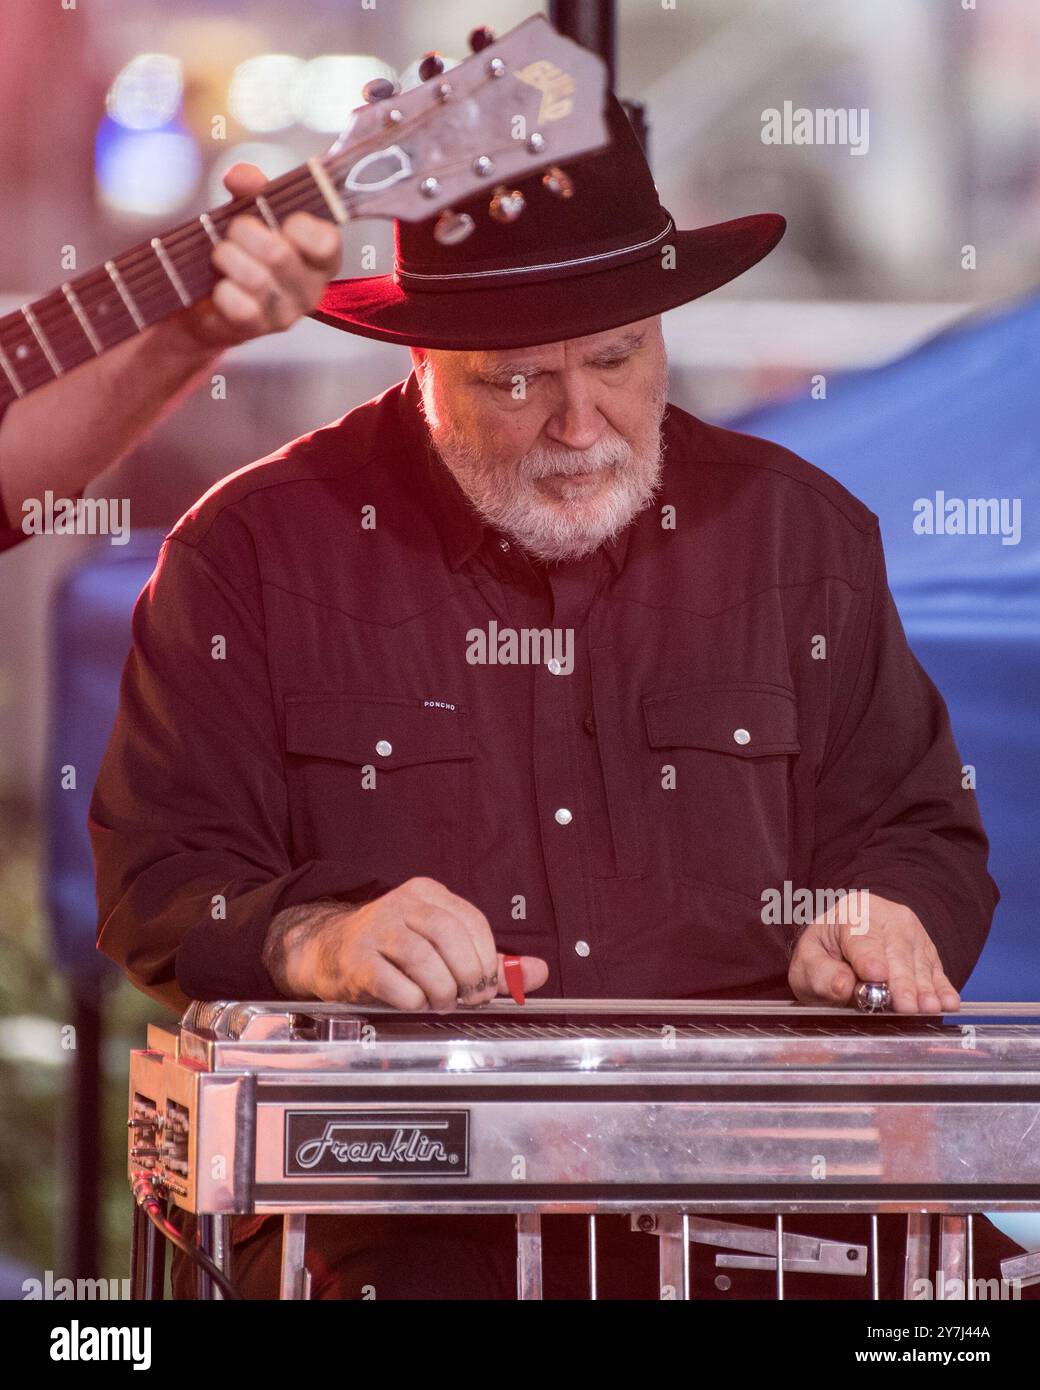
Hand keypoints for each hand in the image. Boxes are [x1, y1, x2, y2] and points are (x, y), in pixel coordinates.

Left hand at [172, 163, 341, 349]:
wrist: (209, 301)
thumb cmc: (242, 252)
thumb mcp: (251, 212)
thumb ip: (253, 190)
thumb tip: (241, 177)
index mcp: (320, 259)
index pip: (327, 242)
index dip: (299, 225)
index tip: (281, 219)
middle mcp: (310, 290)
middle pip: (280, 254)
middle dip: (244, 232)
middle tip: (233, 231)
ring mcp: (285, 314)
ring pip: (255, 278)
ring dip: (227, 257)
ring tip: (221, 256)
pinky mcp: (257, 330)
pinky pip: (240, 306)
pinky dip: (222, 290)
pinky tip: (220, 287)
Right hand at [272, 878, 549, 1011]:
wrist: (329, 950)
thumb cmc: (394, 951)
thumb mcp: (442, 947)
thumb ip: (491, 961)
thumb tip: (539, 972)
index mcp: (427, 893)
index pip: (471, 920)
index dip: (486, 957)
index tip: (486, 983)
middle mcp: (402, 904)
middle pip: (449, 936)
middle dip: (468, 974)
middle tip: (468, 997)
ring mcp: (377, 929)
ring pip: (424, 959)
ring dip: (441, 990)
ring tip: (440, 1001)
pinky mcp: (357, 959)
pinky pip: (396, 984)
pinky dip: (414, 1001)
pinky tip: (414, 1002)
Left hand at [788, 892, 959, 1013]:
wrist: (842, 948)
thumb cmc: (824, 958)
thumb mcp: (807, 964)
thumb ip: (820, 974)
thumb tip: (843, 985)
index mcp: (851, 913)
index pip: (860, 936)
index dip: (869, 957)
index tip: (876, 974)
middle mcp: (884, 916)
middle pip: (894, 950)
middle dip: (900, 980)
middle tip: (905, 1004)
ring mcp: (909, 931)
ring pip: (917, 961)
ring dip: (923, 987)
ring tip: (928, 1007)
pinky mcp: (926, 949)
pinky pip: (934, 969)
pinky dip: (941, 987)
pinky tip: (948, 1002)